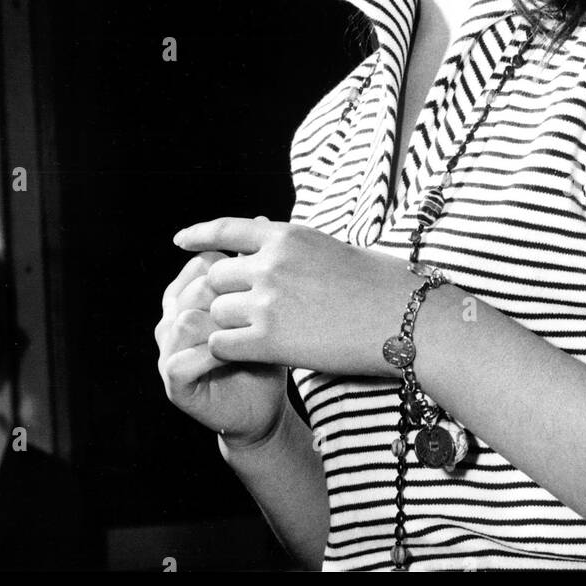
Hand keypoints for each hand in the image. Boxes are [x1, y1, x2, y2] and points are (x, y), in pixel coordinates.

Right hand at [155, 248, 287, 445]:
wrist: (263, 406)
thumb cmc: (264, 351)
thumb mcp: (262, 307)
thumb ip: (254, 269)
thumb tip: (263, 219)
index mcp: (188, 294)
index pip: (201, 261)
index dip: (234, 267)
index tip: (266, 276)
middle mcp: (170, 318)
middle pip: (193, 287)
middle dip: (231, 294)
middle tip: (264, 309)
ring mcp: (167, 349)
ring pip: (186, 318)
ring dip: (223, 325)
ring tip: (253, 333)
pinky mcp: (172, 381)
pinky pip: (184, 358)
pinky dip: (214, 355)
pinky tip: (240, 355)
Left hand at [173, 216, 416, 375]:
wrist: (405, 319)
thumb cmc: (382, 286)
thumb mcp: (332, 250)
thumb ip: (296, 252)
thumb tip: (275, 251)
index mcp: (287, 235)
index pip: (228, 229)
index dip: (200, 235)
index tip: (181, 241)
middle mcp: (271, 262)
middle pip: (217, 277)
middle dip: (224, 295)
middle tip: (240, 314)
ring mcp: (267, 299)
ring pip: (217, 311)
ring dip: (229, 324)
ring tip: (254, 337)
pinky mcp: (268, 338)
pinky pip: (223, 343)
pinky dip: (228, 350)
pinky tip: (245, 356)